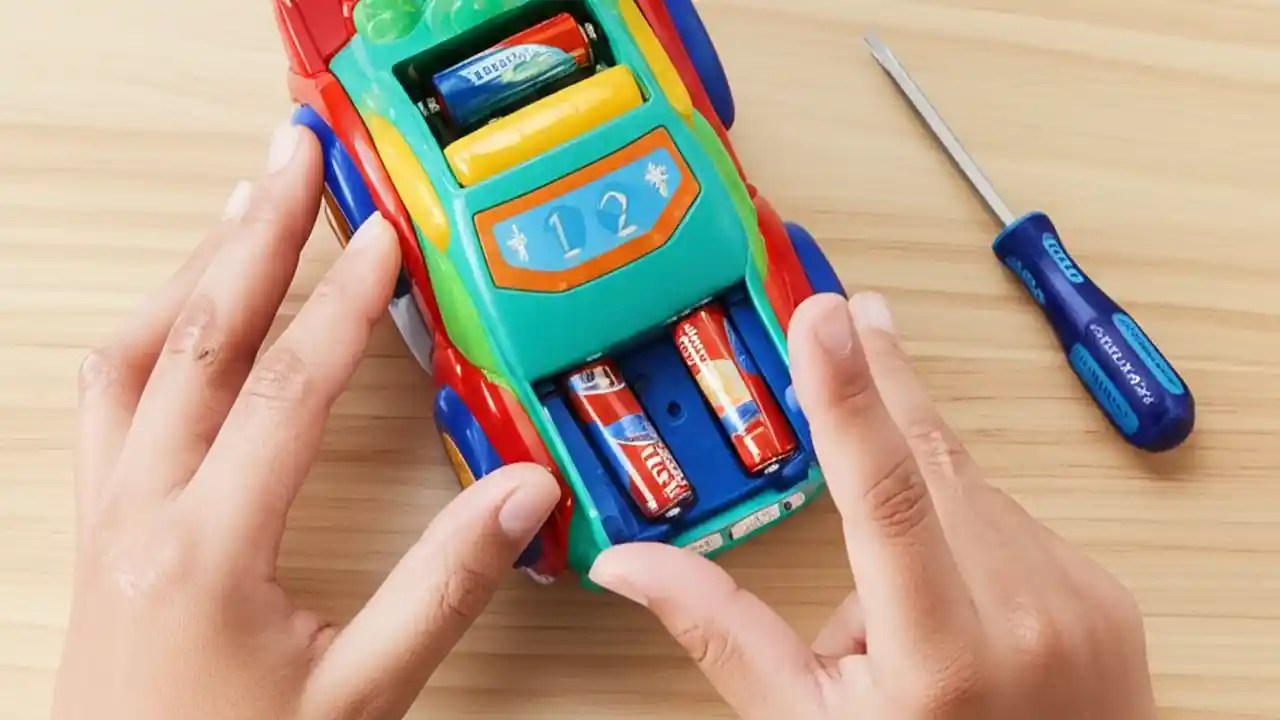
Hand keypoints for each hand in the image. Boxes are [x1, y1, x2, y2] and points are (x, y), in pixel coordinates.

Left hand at [53, 122, 559, 719]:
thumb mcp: (361, 696)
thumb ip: (444, 589)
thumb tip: (523, 495)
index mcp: (208, 552)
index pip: (285, 392)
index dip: (343, 304)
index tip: (382, 236)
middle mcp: (140, 515)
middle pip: (193, 340)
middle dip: (251, 235)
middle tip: (292, 156)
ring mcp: (107, 516)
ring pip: (132, 358)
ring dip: (192, 273)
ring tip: (245, 210)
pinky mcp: (99, 528)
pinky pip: (110, 400)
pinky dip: (153, 334)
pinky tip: (188, 316)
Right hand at [590, 293, 1156, 718]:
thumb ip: (724, 636)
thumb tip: (632, 564)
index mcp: (942, 659)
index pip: (886, 500)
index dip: (847, 400)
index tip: (824, 319)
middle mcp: (1025, 616)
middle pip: (931, 462)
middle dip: (881, 389)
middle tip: (847, 314)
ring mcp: (1076, 598)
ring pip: (967, 498)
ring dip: (918, 515)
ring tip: (896, 605)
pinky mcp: (1102, 590)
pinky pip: (1012, 526)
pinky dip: (968, 542)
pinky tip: (955, 600)